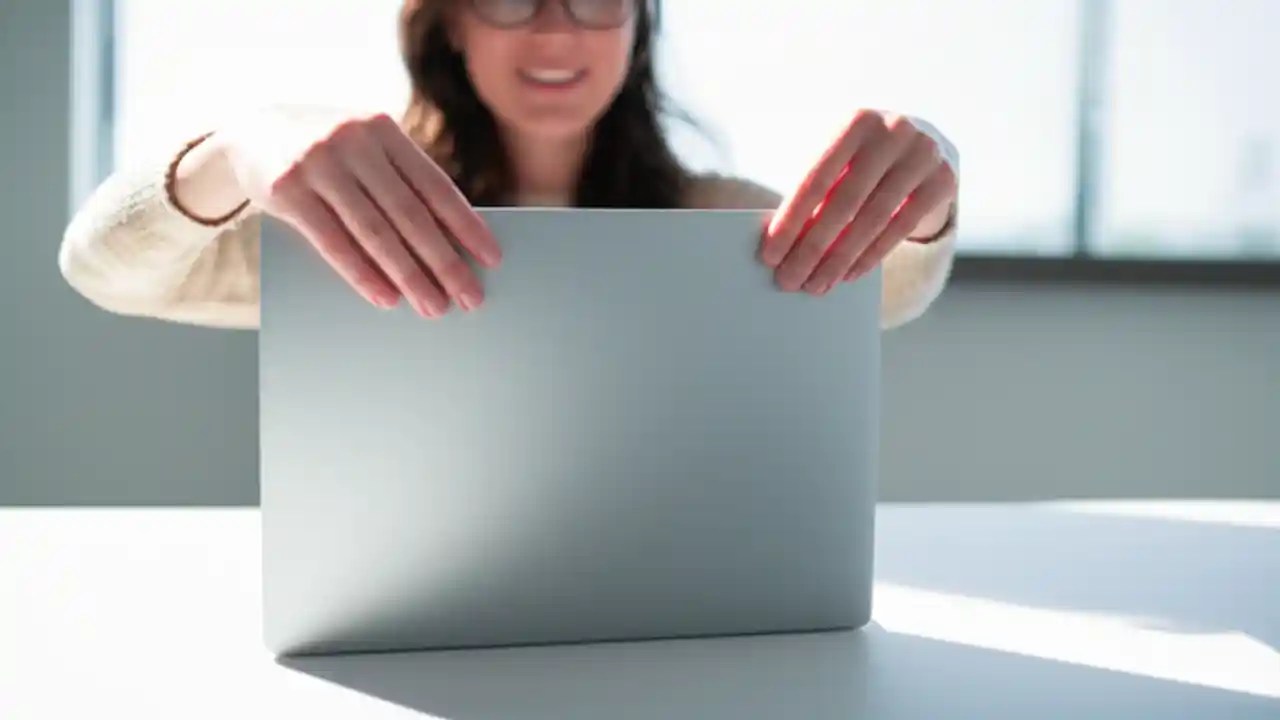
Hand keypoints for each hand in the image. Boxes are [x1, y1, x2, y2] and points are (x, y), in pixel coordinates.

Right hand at [218, 106, 501, 316]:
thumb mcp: (364, 151)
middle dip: (444, 260)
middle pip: (409, 213)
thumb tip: (451, 243)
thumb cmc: (327, 154)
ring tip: (434, 306)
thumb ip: (398, 183)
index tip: (492, 259)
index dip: (466, 224)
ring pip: (374, 231)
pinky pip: (331, 241)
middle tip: (470, 296)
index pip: (435, 185)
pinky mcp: (286, 188)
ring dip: (409, 275)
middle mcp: (353, 140)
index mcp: (384, 130)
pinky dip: (362, 273)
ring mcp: (317, 162)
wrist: (248, 131)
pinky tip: (386, 297)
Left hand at [759, 109, 956, 294]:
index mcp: (855, 121)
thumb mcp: (837, 154)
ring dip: (839, 260)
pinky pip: (901, 228)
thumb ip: (813, 186)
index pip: (816, 178)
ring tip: (815, 285)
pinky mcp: (942, 180)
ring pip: (873, 220)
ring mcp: (922, 155)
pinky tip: (848, 275)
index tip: (770, 254)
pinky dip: (871, 256)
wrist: (920, 141)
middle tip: (788, 280)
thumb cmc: (860, 155)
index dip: (791, 220)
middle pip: (844, 203)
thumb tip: (783, 242)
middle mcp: (893, 132)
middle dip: (812, 248)